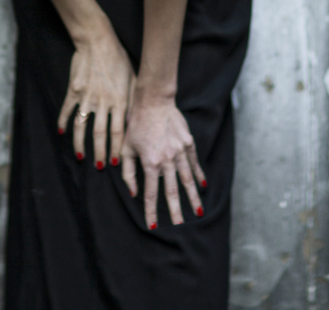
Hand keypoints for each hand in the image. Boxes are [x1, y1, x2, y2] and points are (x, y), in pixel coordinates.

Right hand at [58, 30, 134, 170]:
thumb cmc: (119, 59)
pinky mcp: (73, 90)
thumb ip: (132, 100)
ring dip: (81, 144)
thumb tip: (134, 121)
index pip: (119, 131)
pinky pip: (67, 111)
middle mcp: (103, 101)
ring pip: (82, 127)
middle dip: (100, 152)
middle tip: (100, 166)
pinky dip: (63, 123)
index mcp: (119, 100)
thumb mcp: (132, 79)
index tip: (117, 162)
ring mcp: (86, 96)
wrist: (97, 41)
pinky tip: (61, 134)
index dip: (118, 148)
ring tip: (81, 156)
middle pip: (100, 133)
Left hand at [121, 94, 205, 227]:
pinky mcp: (188, 143)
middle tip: (181, 226)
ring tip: (198, 212)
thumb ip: (128, 173)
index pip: (150, 193)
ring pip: (188, 180)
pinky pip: (194, 163)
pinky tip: (202, 186)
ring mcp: (180, 151)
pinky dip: (198, 175)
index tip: (154, 226)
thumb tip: (134, 193)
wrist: (153, 102)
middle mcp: (167, 159)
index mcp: (150, 163)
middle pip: (172, 191)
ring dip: (193, 197)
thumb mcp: (126, 148)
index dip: (151, 211)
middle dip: (176, 210)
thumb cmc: (136, 125)